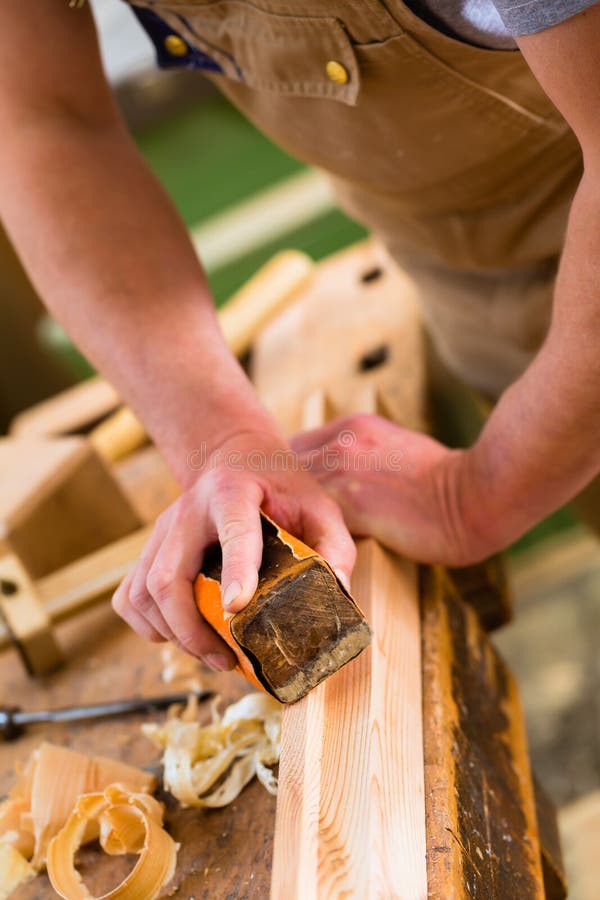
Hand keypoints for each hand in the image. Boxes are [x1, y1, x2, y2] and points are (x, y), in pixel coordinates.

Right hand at [112, 429, 355, 670]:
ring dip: (173, 634)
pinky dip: (148, 626)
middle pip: (169, 576)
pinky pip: (130, 597)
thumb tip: (339, 596)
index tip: (237, 608)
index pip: (233, 532)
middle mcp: (187, 512)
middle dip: (191, 629)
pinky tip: (179, 636)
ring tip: (212, 654)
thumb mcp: (318, 506)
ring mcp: (161, 531)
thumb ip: (334, 547)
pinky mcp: (148, 549)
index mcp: (234, 493)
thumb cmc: (280, 487)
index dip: (235, 571)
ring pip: (143, 593)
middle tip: (228, 659)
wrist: (235, 456)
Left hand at [291, 414, 482, 566]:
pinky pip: (309, 522)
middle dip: (281, 494)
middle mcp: (342, 444)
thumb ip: (367, 453)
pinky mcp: (349, 505)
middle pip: (286, 468)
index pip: (299, 445)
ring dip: (288, 517)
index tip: (290, 497)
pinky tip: (304, 554)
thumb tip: (352, 475)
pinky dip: (304, 537)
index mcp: (355, 427)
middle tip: (276, 521)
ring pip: (291, 495)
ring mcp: (342, 472)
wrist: (476, 494)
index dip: (291, 474)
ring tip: (282, 543)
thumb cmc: (448, 480)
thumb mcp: (400, 446)